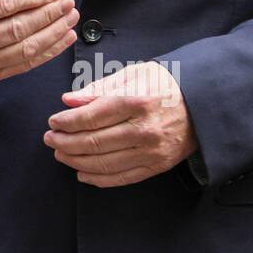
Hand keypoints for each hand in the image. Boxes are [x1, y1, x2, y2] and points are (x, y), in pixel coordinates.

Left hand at [43, 61, 196, 186]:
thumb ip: (99, 88)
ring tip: (60, 154)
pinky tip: (81, 172)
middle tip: (50, 139)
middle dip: (65, 142)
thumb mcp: (133, 75)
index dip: (67, 121)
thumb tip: (69, 101)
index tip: (53, 121)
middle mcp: (144, 129)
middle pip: (94, 141)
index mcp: (137, 102)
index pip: (92, 116)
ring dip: (76, 160)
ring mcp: (151, 151)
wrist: (203, 105)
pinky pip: (122, 177)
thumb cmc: (165, 85)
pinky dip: (98, 178)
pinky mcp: (157, 166)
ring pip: (104, 162)